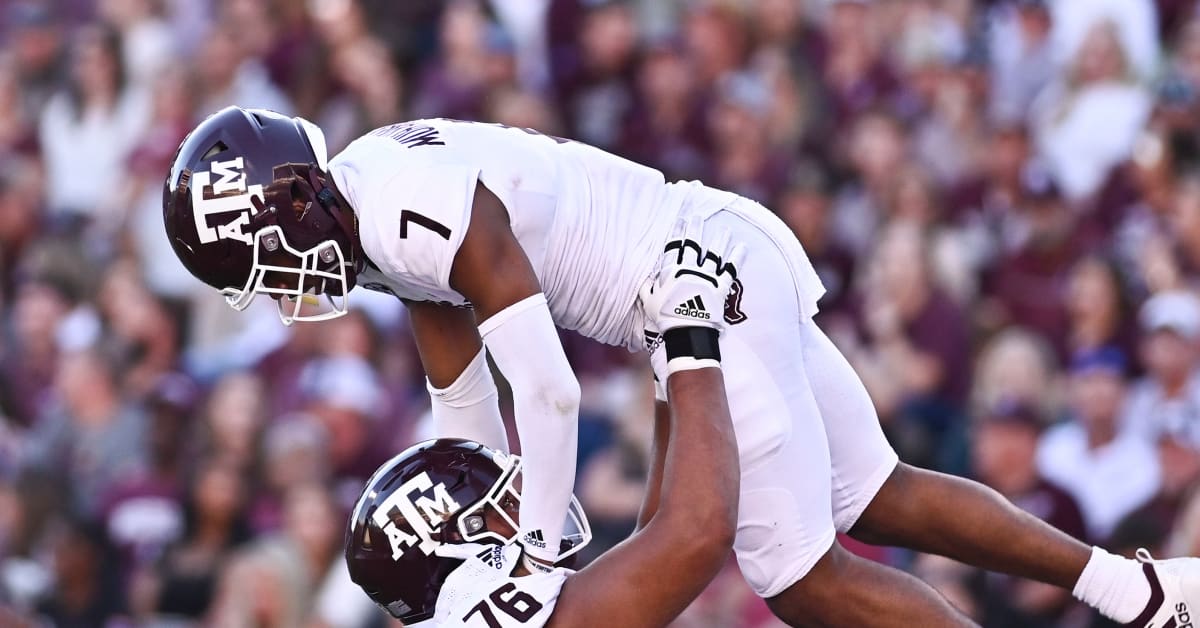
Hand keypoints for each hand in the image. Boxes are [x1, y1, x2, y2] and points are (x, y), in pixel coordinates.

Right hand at [640, 216, 745, 334]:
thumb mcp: (649, 302)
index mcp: (671, 273)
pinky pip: (730, 270)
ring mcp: (706, 278)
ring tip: (725, 230)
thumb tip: (643, 276)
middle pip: (693, 245)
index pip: (674, 247)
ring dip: (719, 240)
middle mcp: (689, 271)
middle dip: (695, 229)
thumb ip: (646, 287)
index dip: (677, 233)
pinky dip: (737, 258)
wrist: (686, 332)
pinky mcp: (720, 288)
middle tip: (698, 217)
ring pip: (713, 254)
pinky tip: (742, 247)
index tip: (680, 220)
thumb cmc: (665, 319)